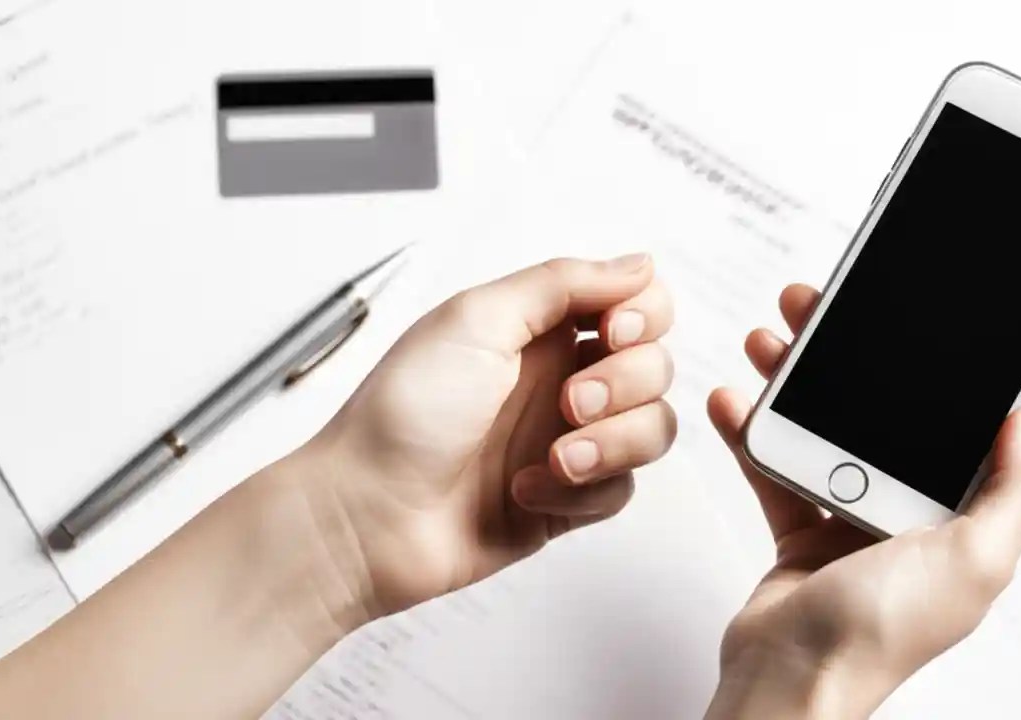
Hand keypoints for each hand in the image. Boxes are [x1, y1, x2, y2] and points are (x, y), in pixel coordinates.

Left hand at [284, 254, 675, 617]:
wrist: (366, 516)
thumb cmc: (404, 413)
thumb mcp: (476, 321)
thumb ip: (563, 284)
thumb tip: (639, 264)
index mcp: (538, 329)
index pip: (635, 303)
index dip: (643, 314)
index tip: (611, 331)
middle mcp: (560, 380)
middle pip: (654, 366)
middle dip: (624, 384)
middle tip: (569, 403)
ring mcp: (567, 442)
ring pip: (651, 429)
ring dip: (615, 442)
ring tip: (556, 459)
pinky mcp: (567, 502)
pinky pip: (621, 490)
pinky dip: (583, 492)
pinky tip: (524, 491)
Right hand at [705, 284, 1020, 718]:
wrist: (790, 679)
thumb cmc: (878, 634)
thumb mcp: (974, 559)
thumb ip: (1017, 490)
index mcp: (957, 519)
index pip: (948, 425)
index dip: (925, 368)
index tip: (892, 318)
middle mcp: (905, 517)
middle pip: (874, 416)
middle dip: (840, 359)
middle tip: (811, 311)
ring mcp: (848, 524)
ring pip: (819, 432)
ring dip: (789, 385)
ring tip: (765, 344)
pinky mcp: (798, 534)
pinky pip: (773, 468)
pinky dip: (749, 432)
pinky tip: (732, 401)